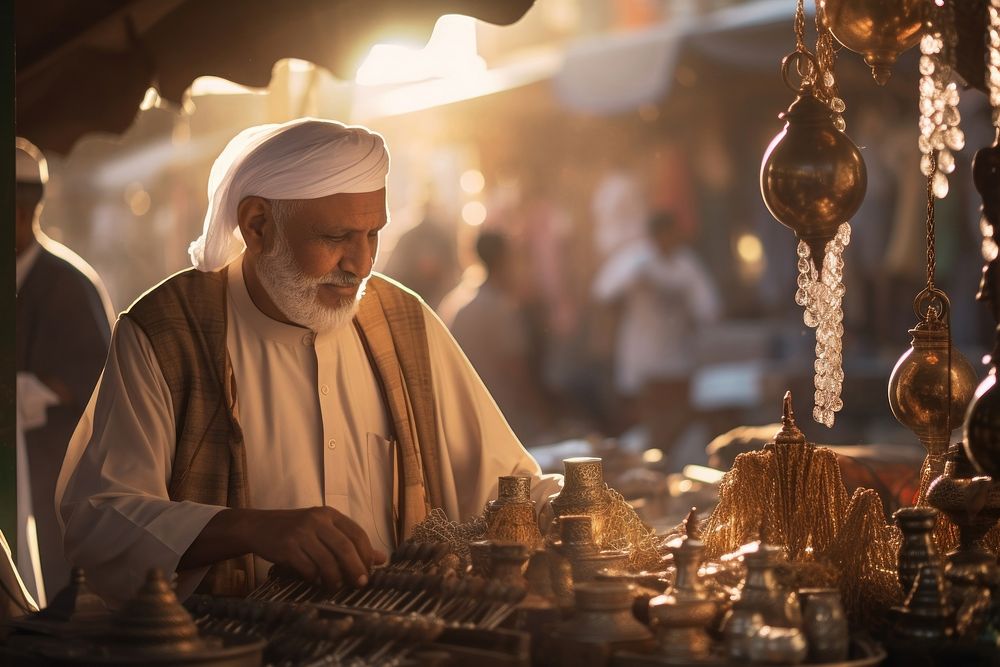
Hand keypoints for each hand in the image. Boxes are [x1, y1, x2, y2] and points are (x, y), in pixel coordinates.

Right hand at [247, 507, 386, 588]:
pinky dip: (314, 578)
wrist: (257, 526)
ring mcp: (301, 533)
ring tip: (335, 586)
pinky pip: (307, 568)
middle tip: (360, 584)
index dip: (366, 555)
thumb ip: (350, 542)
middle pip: (344, 547)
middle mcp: (317, 520)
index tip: (369, 572)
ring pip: (326, 560)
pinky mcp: (287, 547)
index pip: (357, 533)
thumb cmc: (296, 531)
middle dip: (355, 568)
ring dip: (334, 578)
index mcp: (330, 514)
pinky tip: (315, 581)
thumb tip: (381, 558)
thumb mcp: (324, 530)